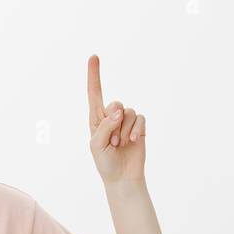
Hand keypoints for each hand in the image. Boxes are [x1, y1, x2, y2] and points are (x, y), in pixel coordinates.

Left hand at [87, 54, 145, 182]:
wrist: (122, 177)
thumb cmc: (105, 162)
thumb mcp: (96, 146)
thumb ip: (104, 127)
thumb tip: (119, 112)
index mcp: (96, 118)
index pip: (94, 93)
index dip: (94, 75)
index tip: (93, 56)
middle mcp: (111, 116)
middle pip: (115, 104)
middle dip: (114, 123)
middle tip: (112, 142)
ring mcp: (126, 121)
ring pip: (128, 112)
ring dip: (124, 131)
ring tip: (120, 145)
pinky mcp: (139, 126)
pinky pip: (140, 118)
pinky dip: (136, 129)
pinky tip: (133, 140)